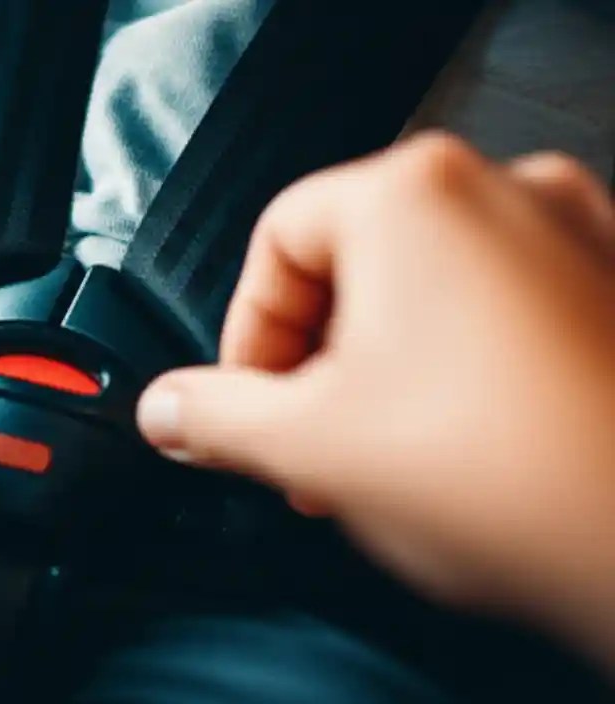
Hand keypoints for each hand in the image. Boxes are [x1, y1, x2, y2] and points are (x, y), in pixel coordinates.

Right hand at [137, 134, 614, 658]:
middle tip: (307, 445)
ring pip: (430, 292)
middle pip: (354, 266)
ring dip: (382, 373)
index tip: (246, 403)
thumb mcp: (312, 447)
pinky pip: (504, 312)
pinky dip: (460, 368)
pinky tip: (457, 447)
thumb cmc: (513, 478)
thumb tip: (167, 411)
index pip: (277, 242)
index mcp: (415, 195)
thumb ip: (216, 418)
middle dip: (315, 366)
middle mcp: (505, 189)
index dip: (244, 335)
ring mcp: (577, 236)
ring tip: (380, 458)